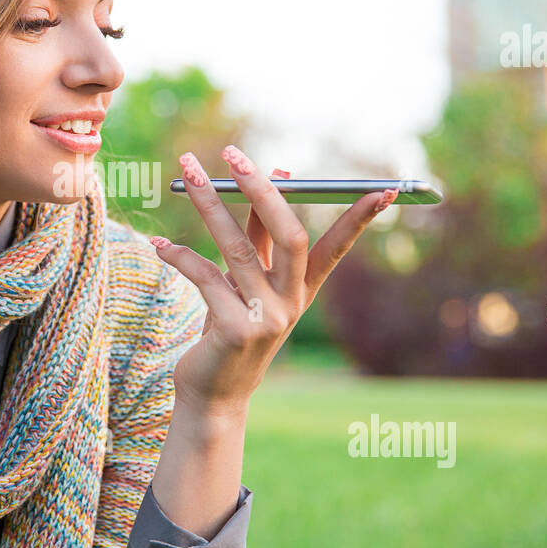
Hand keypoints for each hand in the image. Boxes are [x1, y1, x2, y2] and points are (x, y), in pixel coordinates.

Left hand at [149, 145, 395, 416]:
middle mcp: (291, 303)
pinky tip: (160, 245)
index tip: (386, 190)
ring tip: (186, 171)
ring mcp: (266, 318)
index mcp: (301, 290)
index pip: (337, 247)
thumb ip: (261, 236)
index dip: (359, 219)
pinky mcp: (234, 330)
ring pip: (237, 248)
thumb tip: (279, 176)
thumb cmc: (230, 328)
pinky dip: (180, 255)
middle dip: (262, 190)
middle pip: (289, 235)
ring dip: (209, 204)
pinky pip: (206, 277)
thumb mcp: (250, 283)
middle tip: (234, 153)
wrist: (213, 394)